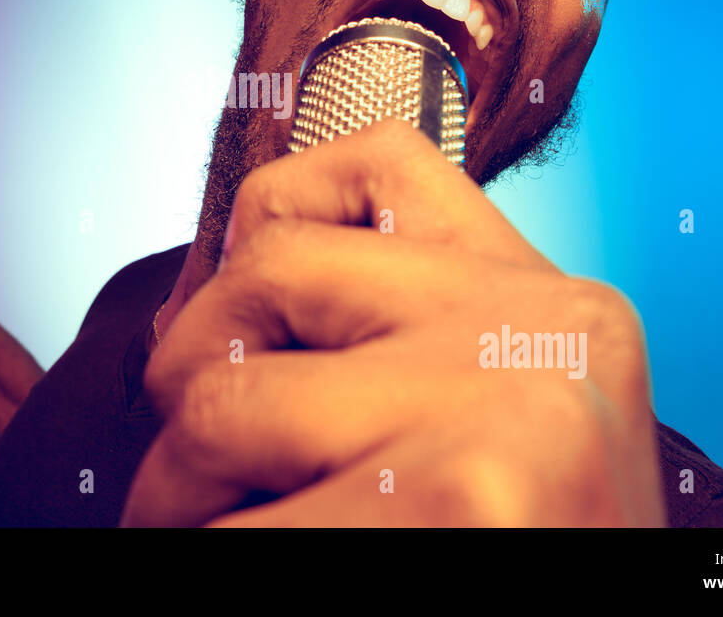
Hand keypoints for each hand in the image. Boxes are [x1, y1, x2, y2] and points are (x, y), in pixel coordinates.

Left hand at [121, 119, 663, 525]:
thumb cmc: (537, 531)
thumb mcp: (499, 403)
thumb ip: (389, 332)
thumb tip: (195, 312)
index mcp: (551, 299)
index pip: (375, 164)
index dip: (263, 217)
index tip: (233, 297)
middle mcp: (537, 331)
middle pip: (265, 270)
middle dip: (187, 368)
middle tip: (192, 465)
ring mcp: (499, 414)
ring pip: (222, 398)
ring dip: (171, 484)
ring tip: (204, 529)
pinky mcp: (456, 505)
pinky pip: (238, 526)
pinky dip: (207, 545)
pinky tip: (232, 557)